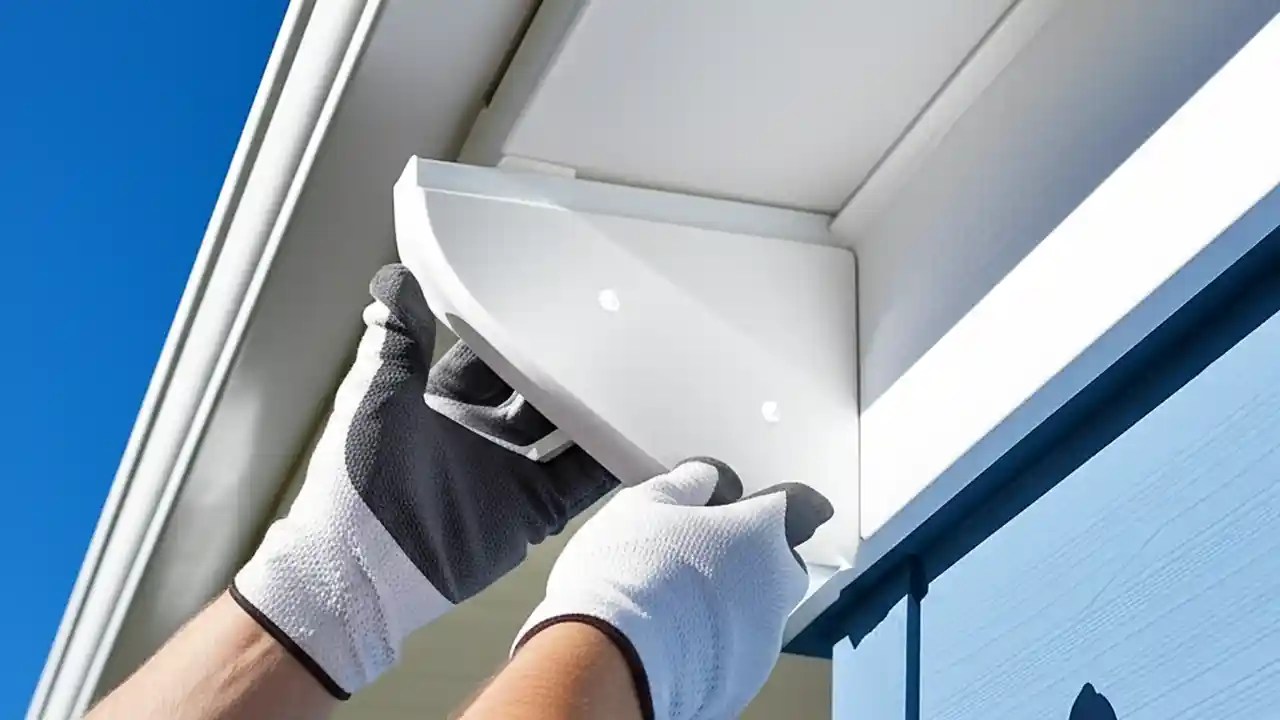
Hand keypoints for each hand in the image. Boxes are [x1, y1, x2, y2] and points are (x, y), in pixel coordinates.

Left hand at [231, 264, 616, 697]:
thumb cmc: (355, 478)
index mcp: (442, 402)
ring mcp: (508, 474)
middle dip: (568, 366)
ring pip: (568, 432)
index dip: (518, 329)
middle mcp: (480, 435)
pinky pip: (582, 482)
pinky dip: (611, 462)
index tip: (552, 300)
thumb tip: (395, 274)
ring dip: (597, 409)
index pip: (491, 354)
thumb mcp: (377, 390)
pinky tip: (640, 437)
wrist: (361, 565)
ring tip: (638, 377)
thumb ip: (398, 336)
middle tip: (610, 333)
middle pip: (537, 390)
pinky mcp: (531, 513)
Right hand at [513, 460, 832, 719]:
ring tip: (672, 601)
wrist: (607, 660)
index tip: (763, 504)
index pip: (801, 504)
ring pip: (756, 612)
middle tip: (700, 553)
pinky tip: (670, 638)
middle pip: (779, 565)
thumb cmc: (629, 574)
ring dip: (728, 604)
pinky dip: (712, 644)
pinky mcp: (741, 685)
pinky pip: (733, 653)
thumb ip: (685, 485)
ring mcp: (762, 642)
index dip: (784, 500)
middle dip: (750, 558)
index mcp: (761, 534)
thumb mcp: (645, 503)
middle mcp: (776, 589)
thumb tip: (704, 479)